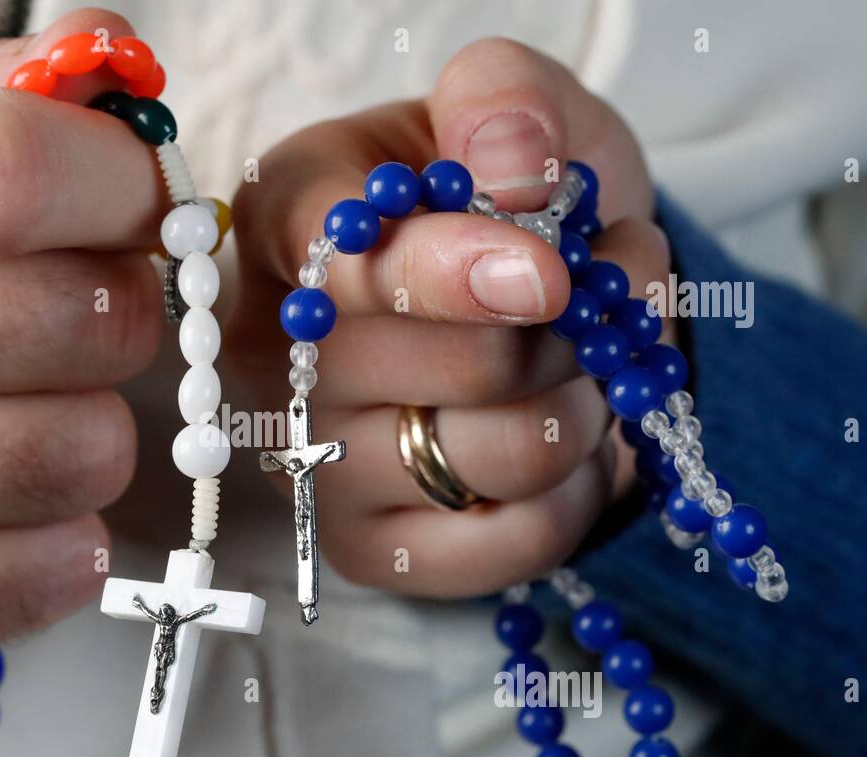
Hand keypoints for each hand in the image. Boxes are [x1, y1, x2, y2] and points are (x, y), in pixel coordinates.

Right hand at [0, 8, 164, 698]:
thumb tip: (121, 71)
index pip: (13, 171)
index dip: (120, 188)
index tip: (130, 208)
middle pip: (86, 321)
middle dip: (116, 317)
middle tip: (63, 326)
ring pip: (91, 451)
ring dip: (87, 432)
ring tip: (8, 421)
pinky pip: (65, 565)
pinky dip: (59, 537)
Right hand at [230, 38, 670, 597]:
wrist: (523, 305)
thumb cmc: (503, 205)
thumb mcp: (512, 111)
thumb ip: (501, 99)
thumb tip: (509, 175)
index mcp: (287, 221)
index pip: (343, 260)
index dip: (450, 269)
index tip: (547, 271)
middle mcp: (276, 354)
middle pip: (462, 365)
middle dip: (568, 326)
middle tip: (590, 292)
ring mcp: (315, 465)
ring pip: (507, 453)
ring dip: (588, 400)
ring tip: (581, 359)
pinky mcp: (370, 548)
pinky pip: (521, 538)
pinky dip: (580, 485)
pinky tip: (561, 437)